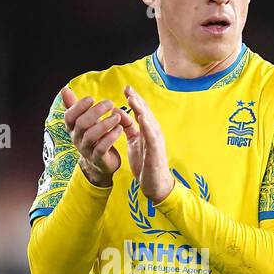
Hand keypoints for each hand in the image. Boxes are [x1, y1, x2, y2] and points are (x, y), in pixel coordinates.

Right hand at [61, 86, 135, 186]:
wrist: (100, 163)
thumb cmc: (93, 137)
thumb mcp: (83, 121)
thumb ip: (75, 106)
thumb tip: (64, 89)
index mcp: (72, 128)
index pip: (69, 116)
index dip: (79, 106)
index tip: (91, 98)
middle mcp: (77, 139)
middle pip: (81, 124)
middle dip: (95, 112)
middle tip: (110, 103)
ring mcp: (86, 149)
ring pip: (91, 135)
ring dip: (105, 124)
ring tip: (117, 116)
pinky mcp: (98, 158)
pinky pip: (102, 147)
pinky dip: (111, 137)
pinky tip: (120, 129)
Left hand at [123, 86, 172, 202]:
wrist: (155, 185)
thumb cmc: (146, 164)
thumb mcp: (134, 143)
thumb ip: (128, 128)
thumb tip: (118, 114)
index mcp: (147, 131)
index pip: (140, 112)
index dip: (134, 100)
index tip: (126, 88)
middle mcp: (153, 133)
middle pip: (145, 113)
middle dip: (137, 100)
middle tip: (128, 88)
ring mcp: (156, 141)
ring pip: (149, 121)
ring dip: (141, 109)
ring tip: (132, 98)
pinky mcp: (156, 151)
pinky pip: (152, 136)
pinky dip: (147, 126)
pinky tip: (142, 117)